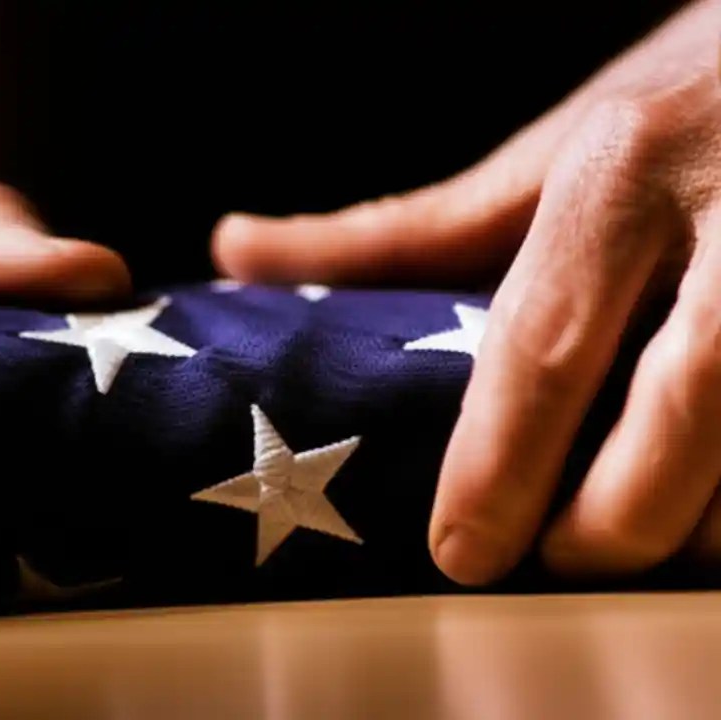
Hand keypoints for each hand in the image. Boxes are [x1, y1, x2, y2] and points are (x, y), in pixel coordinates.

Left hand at [212, 0, 720, 583]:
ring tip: (647, 538)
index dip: (500, 465)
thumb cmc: (664, 119)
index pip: (545, 342)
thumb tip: (237, 250)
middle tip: (560, 558)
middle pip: (685, 407)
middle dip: (617, 521)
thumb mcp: (538, 164)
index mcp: (621, 172)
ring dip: (705, 525)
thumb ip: (399, 233)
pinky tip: (713, 501)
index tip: (460, 552)